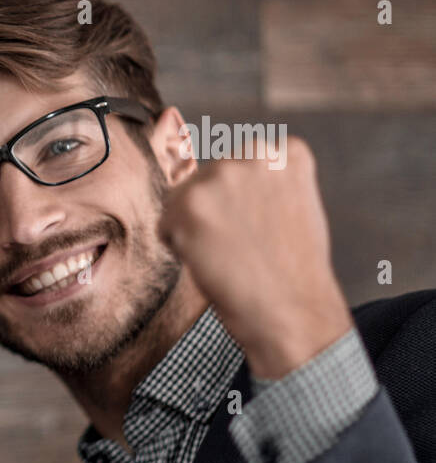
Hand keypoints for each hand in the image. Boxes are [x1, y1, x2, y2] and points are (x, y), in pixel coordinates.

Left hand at [159, 134, 352, 378]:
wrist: (291, 311)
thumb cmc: (294, 270)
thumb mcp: (296, 205)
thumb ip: (265, 183)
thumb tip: (223, 180)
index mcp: (287, 151)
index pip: (241, 166)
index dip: (242, 204)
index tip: (260, 228)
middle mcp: (254, 152)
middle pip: (208, 178)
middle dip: (215, 211)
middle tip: (242, 246)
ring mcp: (221, 175)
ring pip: (183, 199)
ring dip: (194, 227)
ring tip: (229, 253)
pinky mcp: (189, 202)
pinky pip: (166, 222)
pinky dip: (178, 244)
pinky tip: (211, 260)